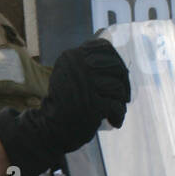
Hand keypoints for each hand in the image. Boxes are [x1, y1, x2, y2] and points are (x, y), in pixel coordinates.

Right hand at [0, 37, 131, 175]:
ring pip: (118, 87)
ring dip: (121, 101)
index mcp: (71, 56)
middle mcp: (78, 66)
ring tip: (115, 111)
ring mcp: (85, 84)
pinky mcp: (92, 103)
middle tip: (123, 97)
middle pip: (116, 67)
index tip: (119, 75)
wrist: (50, 128)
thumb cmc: (64, 103)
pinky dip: (119, 115)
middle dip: (124, 83)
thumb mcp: (69, 75)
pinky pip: (117, 106)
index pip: (104, 47)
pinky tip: (114, 121)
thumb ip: (85, 65)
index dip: (117, 60)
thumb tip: (118, 64)